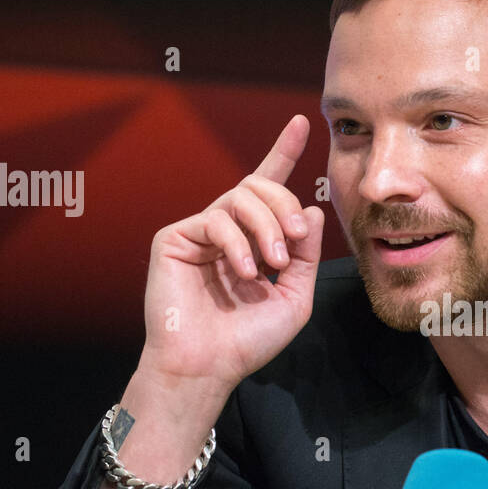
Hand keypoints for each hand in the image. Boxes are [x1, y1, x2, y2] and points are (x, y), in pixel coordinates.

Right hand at [140, 113, 324, 390]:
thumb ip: (306, 255)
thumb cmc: (248, 340)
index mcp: (253, 240)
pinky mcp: (175, 238)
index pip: (269, 188)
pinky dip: (238, 243)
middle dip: (285, 208)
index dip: (284, 152)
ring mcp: (199, 232)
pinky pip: (216, 219)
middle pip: (260, 187)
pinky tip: (245, 272)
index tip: (302, 122)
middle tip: (296, 242)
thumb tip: (312, 209)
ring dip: (267, 227)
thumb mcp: (293, 298)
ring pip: (241, 197)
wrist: (208, 366)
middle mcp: (225, 230)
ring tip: (272, 265)